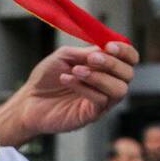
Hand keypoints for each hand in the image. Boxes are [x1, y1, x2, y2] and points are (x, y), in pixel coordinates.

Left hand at [0, 42, 138, 146]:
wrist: (29, 99)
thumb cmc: (47, 77)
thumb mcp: (65, 56)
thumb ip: (85, 51)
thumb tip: (104, 48)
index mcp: (105, 67)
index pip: (129, 58)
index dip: (125, 51)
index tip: (109, 46)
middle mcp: (108, 84)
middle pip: (128, 74)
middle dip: (111, 63)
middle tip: (90, 59)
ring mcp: (102, 101)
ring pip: (119, 89)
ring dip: (99, 77)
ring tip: (76, 71)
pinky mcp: (92, 114)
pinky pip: (101, 101)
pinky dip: (85, 88)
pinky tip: (67, 80)